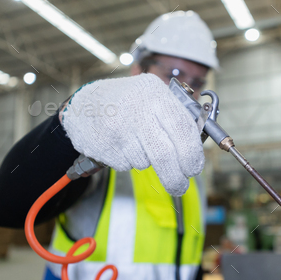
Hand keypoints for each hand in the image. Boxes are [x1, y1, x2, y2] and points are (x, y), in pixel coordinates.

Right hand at [62, 73, 204, 195]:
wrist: (84, 104)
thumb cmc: (128, 102)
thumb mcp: (153, 97)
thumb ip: (175, 117)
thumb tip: (196, 150)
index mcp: (155, 93)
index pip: (183, 129)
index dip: (192, 154)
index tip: (195, 168)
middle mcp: (137, 109)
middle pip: (165, 154)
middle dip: (175, 177)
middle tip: (179, 186)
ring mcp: (118, 128)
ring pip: (145, 162)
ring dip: (147, 161)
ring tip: (137, 143)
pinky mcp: (102, 145)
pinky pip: (126, 165)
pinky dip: (128, 161)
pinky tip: (121, 145)